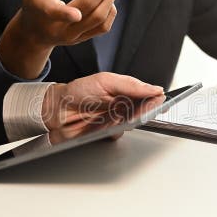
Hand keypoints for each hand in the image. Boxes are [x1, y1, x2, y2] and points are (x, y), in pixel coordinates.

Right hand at [0, 0, 119, 78]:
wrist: (35, 30)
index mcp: (42, 9)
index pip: (53, 12)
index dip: (64, 13)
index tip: (76, 14)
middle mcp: (58, 26)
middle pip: (87, 9)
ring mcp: (72, 35)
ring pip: (99, 19)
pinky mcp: (83, 39)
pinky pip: (104, 27)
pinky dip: (111, 9)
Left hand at [41, 73, 164, 143]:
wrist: (56, 110)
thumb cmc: (78, 91)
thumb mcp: (105, 81)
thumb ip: (130, 85)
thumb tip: (153, 88)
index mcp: (125, 91)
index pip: (148, 96)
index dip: (155, 100)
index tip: (160, 101)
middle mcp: (123, 106)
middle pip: (143, 112)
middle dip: (142, 112)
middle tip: (137, 111)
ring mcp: (116, 121)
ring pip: (131, 125)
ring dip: (125, 121)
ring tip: (116, 117)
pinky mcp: (107, 134)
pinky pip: (118, 136)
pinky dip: (113, 131)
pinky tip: (104, 126)